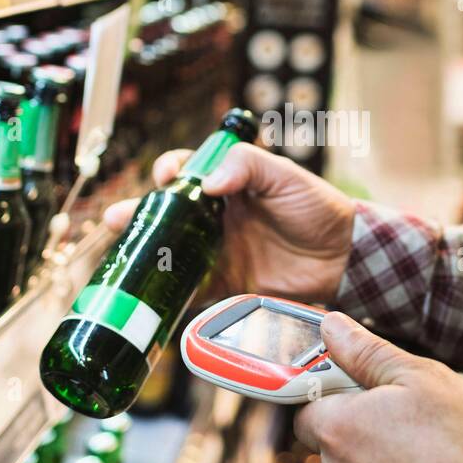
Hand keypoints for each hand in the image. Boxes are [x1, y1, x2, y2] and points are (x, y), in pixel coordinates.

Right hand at [104, 143, 355, 305]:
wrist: (344, 259)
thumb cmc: (317, 208)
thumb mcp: (285, 175)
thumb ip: (247, 166)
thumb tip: (209, 182)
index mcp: (228, 185)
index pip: (187, 172)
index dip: (170, 171)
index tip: (167, 176)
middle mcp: (214, 218)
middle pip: (166, 213)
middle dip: (137, 214)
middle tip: (118, 218)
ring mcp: (216, 253)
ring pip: (169, 251)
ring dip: (142, 253)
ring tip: (120, 253)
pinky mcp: (224, 286)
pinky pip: (189, 291)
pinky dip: (168, 295)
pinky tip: (148, 296)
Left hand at [294, 312, 462, 462]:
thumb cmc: (460, 440)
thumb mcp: (419, 376)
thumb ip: (367, 351)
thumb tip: (331, 326)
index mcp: (338, 429)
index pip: (306, 408)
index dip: (331, 393)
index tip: (362, 384)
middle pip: (336, 441)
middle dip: (363, 426)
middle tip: (406, 412)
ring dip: (384, 459)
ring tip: (431, 447)